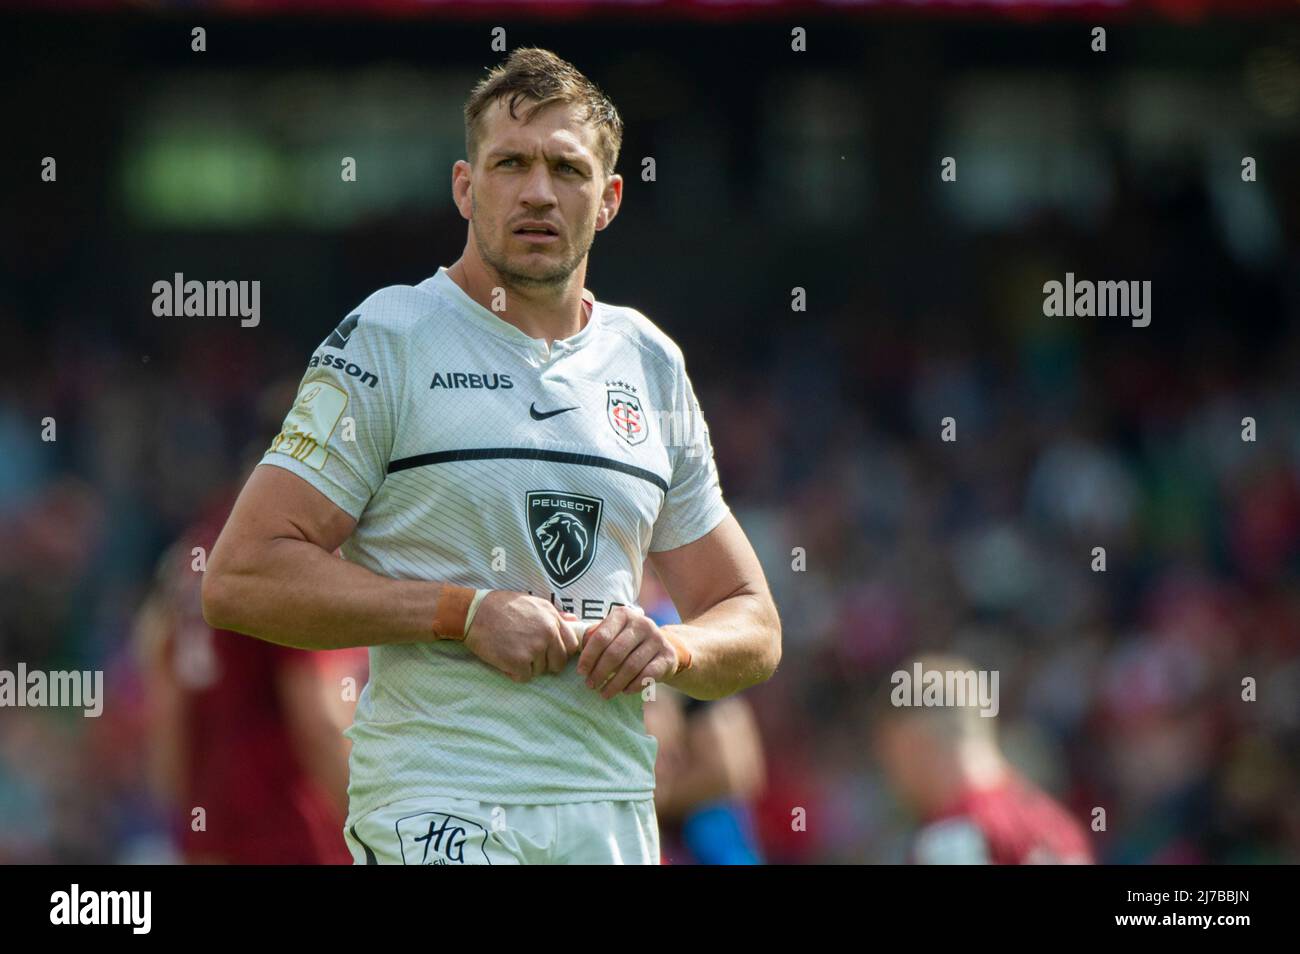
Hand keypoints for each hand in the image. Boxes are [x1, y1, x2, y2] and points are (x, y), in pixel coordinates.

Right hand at [463, 592, 580, 682]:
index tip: (549, 652)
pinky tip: (504, 659)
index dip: (560, 651)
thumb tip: (575, 620)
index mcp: (552, 618)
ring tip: (512, 651)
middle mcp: (548, 632)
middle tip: (528, 656)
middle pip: (559, 662)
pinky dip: (514, 672)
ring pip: (540, 670)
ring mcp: (534, 648)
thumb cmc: (501, 606)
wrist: (474, 612)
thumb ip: (555, 615)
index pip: (572, 645)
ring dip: (527, 666)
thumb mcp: (533, 602)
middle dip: (546, 663)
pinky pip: (524, 677)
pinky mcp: (519, 661)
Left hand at [576, 605, 682, 700]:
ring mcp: (657, 639)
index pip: (601, 637)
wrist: (664, 646)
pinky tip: (624, 691)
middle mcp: (642, 623)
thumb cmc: (627, 641)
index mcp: (623, 615)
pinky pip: (647, 675)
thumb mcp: (612, 633)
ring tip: (604, 693)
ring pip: (630, 666)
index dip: (588, 657)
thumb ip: (594, 636)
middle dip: (599, 672)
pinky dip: (633, 686)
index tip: (580, 672)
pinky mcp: (668, 656)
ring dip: (614, 683)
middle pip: (615, 652)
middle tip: (590, 685)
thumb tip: (576, 648)